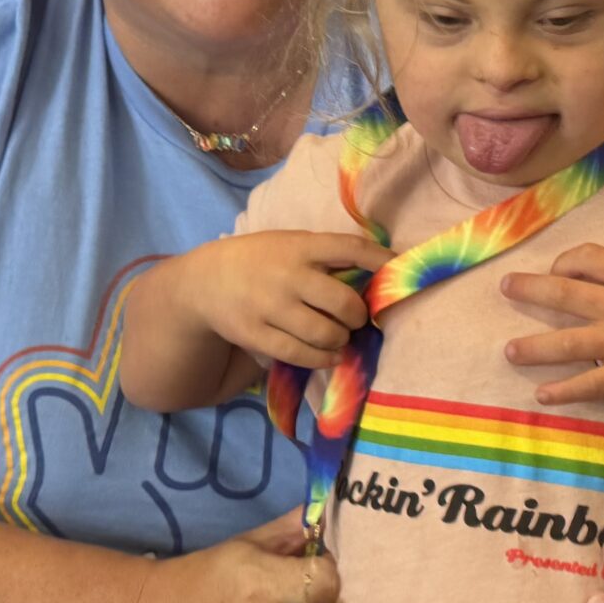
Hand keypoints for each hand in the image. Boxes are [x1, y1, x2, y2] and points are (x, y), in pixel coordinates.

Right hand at [190, 229, 389, 368]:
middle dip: (359, 314)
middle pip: (344, 302)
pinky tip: (331, 355)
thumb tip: (375, 274)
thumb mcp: (288, 244)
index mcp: (299, 245)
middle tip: (357, 317)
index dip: (382, 261)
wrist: (203, 283)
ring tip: (340, 335)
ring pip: (326, 333)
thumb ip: (323, 256)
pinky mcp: (256, 335)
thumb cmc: (259, 261)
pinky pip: (301, 354)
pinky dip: (324, 358)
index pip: (351, 248)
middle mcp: (287, 275)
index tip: (400, 272)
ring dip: (342, 339)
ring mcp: (270, 307)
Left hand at [500, 225, 603, 408]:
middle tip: (505, 288)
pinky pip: (591, 384)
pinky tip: (541, 396)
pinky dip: (565, 391)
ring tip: (509, 352)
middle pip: (565, 295)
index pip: (589, 259)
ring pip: (568, 344)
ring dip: (535, 348)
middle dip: (531, 290)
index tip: (557, 267)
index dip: (568, 259)